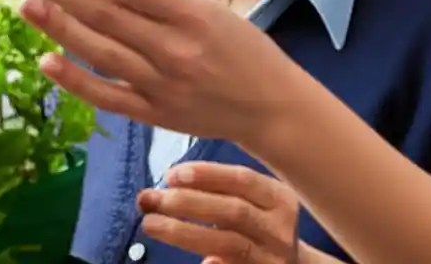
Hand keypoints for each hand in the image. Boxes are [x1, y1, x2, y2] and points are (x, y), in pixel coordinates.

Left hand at [0, 0, 309, 145]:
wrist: (273, 107)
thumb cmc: (241, 49)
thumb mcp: (210, 10)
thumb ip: (158, 0)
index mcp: (189, 15)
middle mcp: (173, 49)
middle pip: (101, 14)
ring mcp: (161, 84)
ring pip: (100, 52)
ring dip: (58, 28)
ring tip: (25, 3)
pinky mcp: (155, 115)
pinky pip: (108, 97)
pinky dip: (77, 81)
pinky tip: (46, 62)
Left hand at [138, 162, 300, 263]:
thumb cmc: (256, 228)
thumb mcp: (249, 204)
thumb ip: (211, 194)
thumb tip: (152, 196)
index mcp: (278, 199)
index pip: (243, 179)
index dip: (207, 175)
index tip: (171, 175)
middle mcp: (280, 228)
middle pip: (234, 211)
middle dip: (189, 202)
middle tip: (150, 199)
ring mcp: (273, 257)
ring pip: (229, 243)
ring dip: (185, 232)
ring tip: (151, 224)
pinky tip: (199, 262)